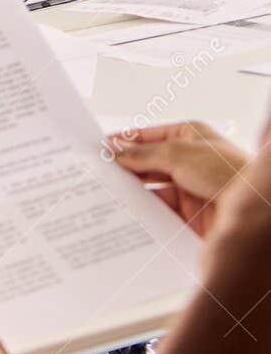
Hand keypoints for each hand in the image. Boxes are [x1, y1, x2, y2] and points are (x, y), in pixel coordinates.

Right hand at [106, 120, 249, 236]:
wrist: (256, 212)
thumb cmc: (229, 173)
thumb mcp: (179, 155)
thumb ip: (144, 153)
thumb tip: (117, 148)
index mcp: (189, 137)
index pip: (148, 137)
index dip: (124, 141)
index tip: (99, 148)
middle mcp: (188, 162)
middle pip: (147, 164)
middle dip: (125, 169)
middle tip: (98, 174)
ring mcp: (189, 190)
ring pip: (152, 191)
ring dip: (133, 194)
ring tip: (107, 196)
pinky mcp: (189, 217)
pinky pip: (160, 214)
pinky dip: (144, 215)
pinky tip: (128, 216)